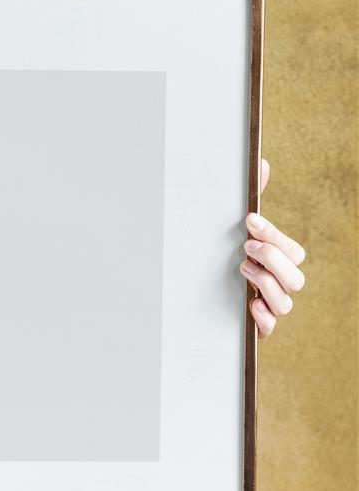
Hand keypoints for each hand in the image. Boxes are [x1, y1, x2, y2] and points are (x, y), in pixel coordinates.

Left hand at [239, 158, 305, 337]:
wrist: (193, 293)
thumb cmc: (221, 255)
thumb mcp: (231, 228)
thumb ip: (249, 198)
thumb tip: (260, 162)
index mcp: (278, 263)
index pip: (293, 251)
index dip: (274, 234)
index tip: (248, 220)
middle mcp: (278, 286)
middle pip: (297, 278)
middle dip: (273, 258)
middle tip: (245, 246)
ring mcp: (267, 307)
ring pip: (286, 303)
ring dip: (266, 284)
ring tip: (242, 268)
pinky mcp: (254, 327)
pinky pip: (270, 328)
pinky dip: (263, 318)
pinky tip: (250, 305)